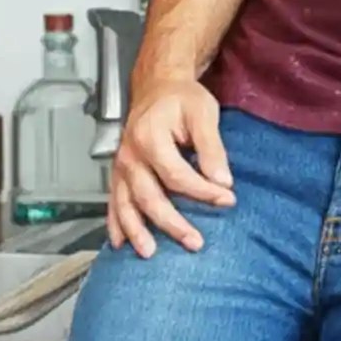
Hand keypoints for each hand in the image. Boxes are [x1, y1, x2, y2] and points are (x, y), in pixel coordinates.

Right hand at [108, 79, 234, 257]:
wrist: (158, 87)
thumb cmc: (181, 98)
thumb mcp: (203, 113)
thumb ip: (212, 148)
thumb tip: (222, 180)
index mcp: (150, 137)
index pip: (177, 175)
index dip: (202, 192)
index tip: (227, 199)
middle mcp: (130, 155)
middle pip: (150, 197)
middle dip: (173, 223)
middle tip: (195, 242)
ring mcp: (121, 166)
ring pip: (126, 205)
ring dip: (138, 232)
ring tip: (150, 253)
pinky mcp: (119, 173)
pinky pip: (113, 202)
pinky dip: (116, 224)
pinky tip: (121, 243)